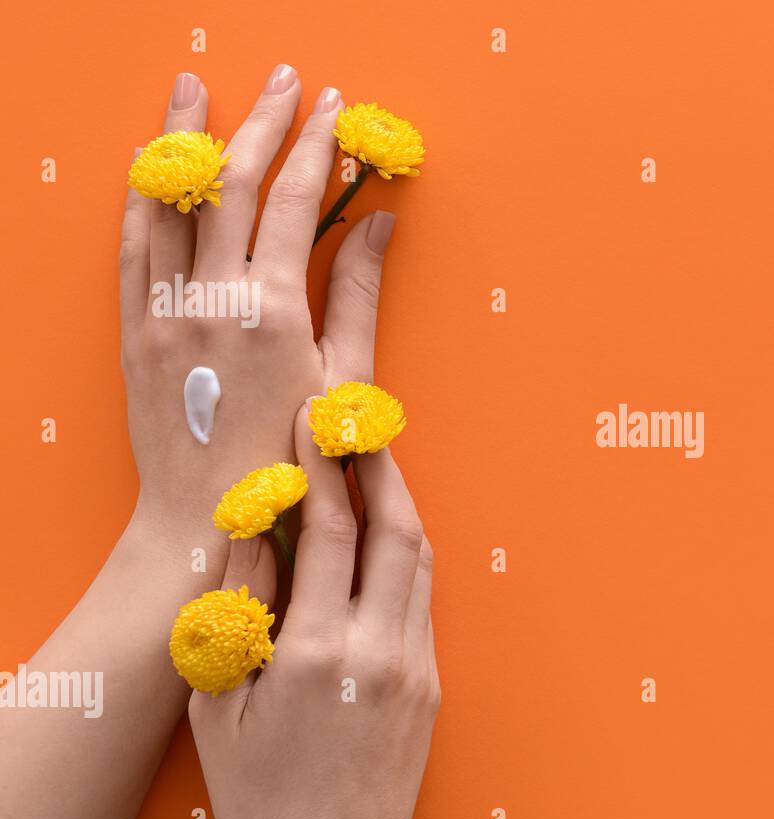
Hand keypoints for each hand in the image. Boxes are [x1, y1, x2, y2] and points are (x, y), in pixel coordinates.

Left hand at [120, 66, 393, 536]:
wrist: (205, 522)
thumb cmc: (289, 464)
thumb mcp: (342, 382)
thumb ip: (358, 295)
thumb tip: (378, 225)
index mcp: (271, 310)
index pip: (293, 201)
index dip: (315, 147)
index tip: (332, 107)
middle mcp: (210, 296)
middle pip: (233, 182)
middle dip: (262, 121)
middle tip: (284, 78)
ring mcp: (162, 309)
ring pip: (172, 199)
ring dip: (186, 136)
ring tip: (195, 86)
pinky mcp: (132, 329)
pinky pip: (131, 244)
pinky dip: (143, 196)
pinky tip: (151, 165)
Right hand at [188, 404, 438, 818]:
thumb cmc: (264, 793)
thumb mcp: (220, 708)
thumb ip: (239, 614)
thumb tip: (252, 535)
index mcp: (318, 651)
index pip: (331, 533)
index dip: (325, 469)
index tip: (316, 425)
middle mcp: (379, 648)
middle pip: (397, 530)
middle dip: (381, 467)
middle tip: (363, 425)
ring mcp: (415, 664)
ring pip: (422, 560)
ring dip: (403, 506)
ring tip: (379, 468)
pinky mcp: (432, 681)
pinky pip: (424, 598)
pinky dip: (408, 555)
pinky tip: (388, 540)